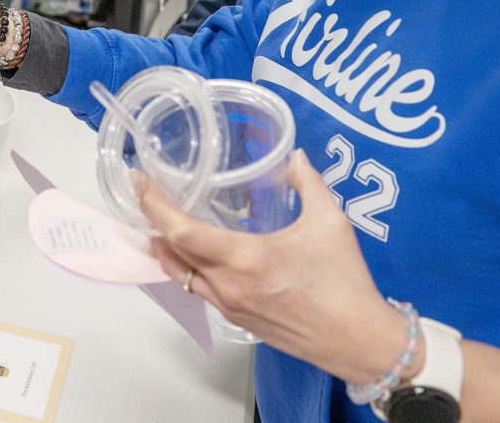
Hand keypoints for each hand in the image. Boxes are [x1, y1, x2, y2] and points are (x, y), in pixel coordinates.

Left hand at [135, 150, 410, 385]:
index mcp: (246, 260)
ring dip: (166, 248)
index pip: (181, 232)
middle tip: (146, 193)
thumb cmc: (345, 285)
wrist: (359, 342)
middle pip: (172, 252)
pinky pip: (200, 290)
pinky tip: (193, 252)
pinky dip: (187, 268)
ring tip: (160, 221)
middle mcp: (229, 286)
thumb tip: (294, 157)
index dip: (154, 205)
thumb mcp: (330, 223)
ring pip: (181, 275)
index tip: (140, 182)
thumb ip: (309, 184)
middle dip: (153, 221)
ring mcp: (230, 307)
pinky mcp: (238, 320)